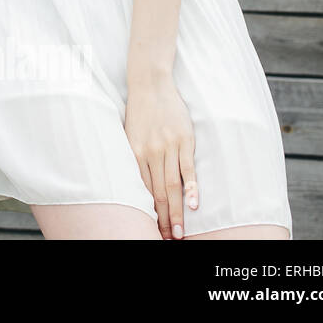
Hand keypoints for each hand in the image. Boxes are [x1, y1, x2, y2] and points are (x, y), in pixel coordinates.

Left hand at [124, 71, 198, 238]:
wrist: (150, 83)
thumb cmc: (139, 111)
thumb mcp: (129, 135)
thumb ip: (135, 159)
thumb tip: (137, 186)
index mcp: (134, 154)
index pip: (143, 192)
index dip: (149, 213)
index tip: (154, 230)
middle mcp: (150, 153)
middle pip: (158, 194)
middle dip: (164, 220)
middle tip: (170, 239)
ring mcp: (168, 147)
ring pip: (172, 186)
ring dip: (176, 211)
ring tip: (180, 232)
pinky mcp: (184, 140)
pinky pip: (188, 169)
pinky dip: (191, 188)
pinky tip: (192, 205)